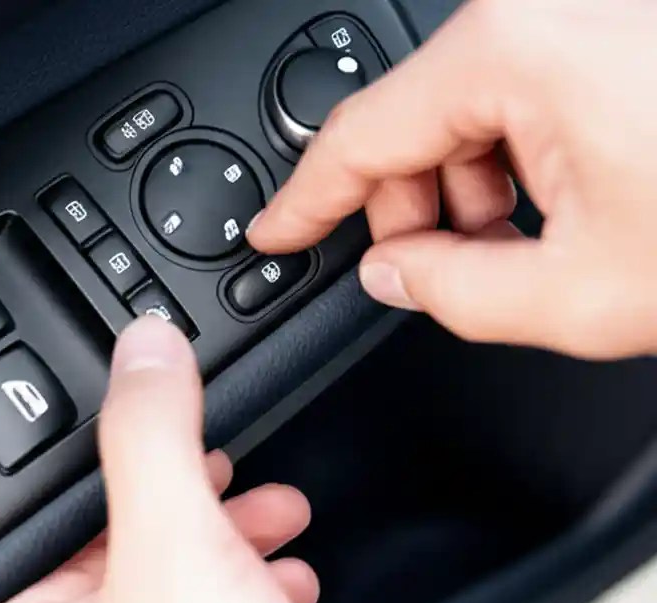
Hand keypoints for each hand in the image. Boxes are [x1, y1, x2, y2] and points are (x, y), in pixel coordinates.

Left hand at [0, 318, 347, 602]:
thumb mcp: (181, 563)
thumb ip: (154, 439)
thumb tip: (142, 348)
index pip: (65, 523)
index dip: (140, 469)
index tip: (193, 436)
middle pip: (121, 565)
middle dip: (202, 516)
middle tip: (253, 489)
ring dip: (229, 565)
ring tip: (280, 536)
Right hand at [249, 0, 656, 359]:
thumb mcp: (585, 293)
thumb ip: (455, 295)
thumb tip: (395, 275)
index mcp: (511, 53)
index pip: (357, 138)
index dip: (304, 204)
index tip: (277, 233)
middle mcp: (538, 12)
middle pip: (408, 121)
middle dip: (407, 208)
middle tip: (431, 271)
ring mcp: (571, 13)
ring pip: (461, 106)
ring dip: (465, 186)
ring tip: (519, 245)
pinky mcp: (604, 26)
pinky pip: (519, 85)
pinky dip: (515, 152)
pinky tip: (553, 205)